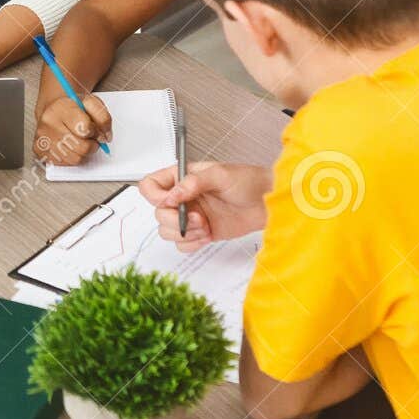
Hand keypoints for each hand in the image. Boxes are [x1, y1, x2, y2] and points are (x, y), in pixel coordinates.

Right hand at [33, 93, 111, 164]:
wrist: (53, 109)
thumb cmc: (72, 107)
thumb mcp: (91, 103)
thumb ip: (103, 117)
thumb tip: (105, 137)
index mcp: (61, 107)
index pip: (85, 129)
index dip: (95, 132)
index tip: (94, 129)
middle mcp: (49, 122)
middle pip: (82, 147)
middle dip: (92, 146)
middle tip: (91, 139)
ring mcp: (42, 138)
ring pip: (75, 159)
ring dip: (83, 154)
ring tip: (80, 143)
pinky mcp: (40, 150)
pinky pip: (65, 164)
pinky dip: (72, 158)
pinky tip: (69, 147)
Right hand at [137, 162, 271, 251]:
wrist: (269, 203)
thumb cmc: (249, 181)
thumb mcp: (220, 174)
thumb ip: (193, 182)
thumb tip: (172, 194)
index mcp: (182, 177)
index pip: (150, 186)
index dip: (155, 196)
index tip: (173, 202)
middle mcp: (182, 197)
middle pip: (157, 213)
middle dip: (176, 220)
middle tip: (197, 218)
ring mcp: (190, 216)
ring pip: (167, 231)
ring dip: (185, 233)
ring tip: (205, 226)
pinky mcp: (200, 232)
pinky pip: (182, 244)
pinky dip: (192, 243)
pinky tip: (207, 235)